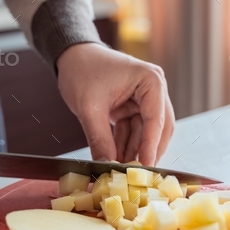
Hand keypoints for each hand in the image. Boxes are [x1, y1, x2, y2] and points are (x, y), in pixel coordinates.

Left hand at [56, 43, 174, 165]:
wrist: (70, 55)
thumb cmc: (82, 70)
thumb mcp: (89, 108)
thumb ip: (100, 139)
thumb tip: (106, 166)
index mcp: (150, 81)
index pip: (156, 119)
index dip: (151, 145)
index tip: (146, 167)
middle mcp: (153, 89)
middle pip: (159, 128)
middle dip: (147, 151)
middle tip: (137, 174)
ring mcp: (144, 99)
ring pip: (146, 133)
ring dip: (134, 151)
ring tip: (122, 170)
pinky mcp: (133, 107)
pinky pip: (134, 131)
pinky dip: (125, 145)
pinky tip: (116, 159)